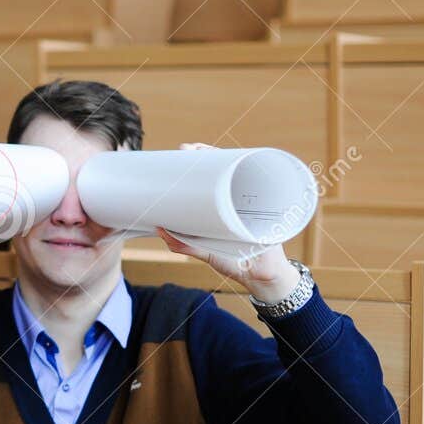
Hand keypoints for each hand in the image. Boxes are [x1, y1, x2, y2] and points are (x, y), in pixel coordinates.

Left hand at [156, 143, 301, 305]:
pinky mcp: (262, 202)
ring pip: (236, 170)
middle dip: (203, 155)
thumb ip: (185, 245)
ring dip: (221, 155)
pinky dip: (247, 165)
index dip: (193, 167)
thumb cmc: (235, 263)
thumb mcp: (206, 252)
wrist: (262, 275)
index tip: (179, 155)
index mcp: (218, 209)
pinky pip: (256, 179)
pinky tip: (236, 156)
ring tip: (202, 149)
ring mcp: (248, 200)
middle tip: (187, 148)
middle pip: (220, 170)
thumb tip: (161, 230)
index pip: (205, 181)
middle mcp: (233, 201)